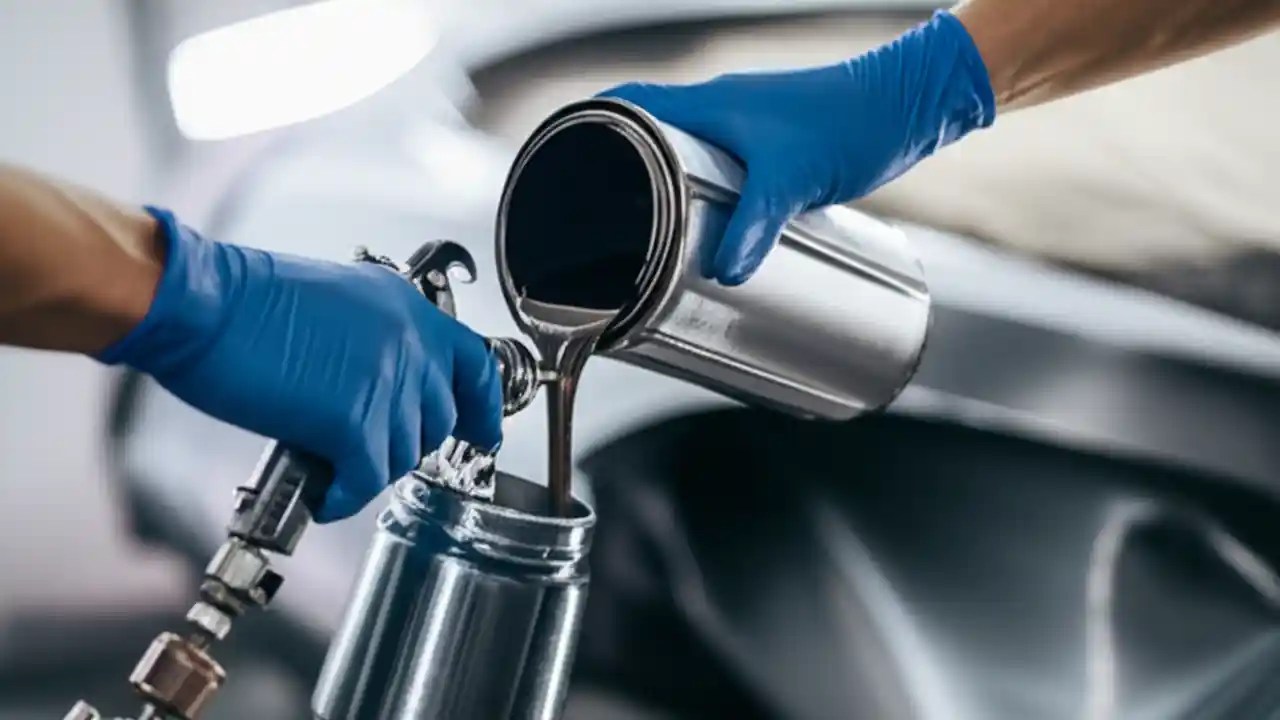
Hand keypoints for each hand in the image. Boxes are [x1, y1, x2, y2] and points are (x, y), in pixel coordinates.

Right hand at [99, 208, 502, 521]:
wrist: (203, 305)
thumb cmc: (246, 301)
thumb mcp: (337, 304)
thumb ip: (373, 342)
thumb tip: (377, 388)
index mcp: (407, 309)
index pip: (474, 364)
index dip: (481, 407)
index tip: (481, 433)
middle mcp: (410, 343)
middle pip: (436, 422)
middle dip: (401, 445)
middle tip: (361, 450)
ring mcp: (388, 383)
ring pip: (401, 456)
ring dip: (366, 470)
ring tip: (326, 463)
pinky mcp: (354, 421)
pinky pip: (366, 480)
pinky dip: (343, 497)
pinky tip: (322, 493)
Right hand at [601, 11, 994, 284]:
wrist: (910, 106)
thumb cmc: (852, 121)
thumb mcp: (794, 179)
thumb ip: (755, 227)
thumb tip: (723, 274)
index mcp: (706, 104)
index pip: (626, 105)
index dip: (587, 130)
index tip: (560, 164)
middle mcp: (718, 112)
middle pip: (647, 139)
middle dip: (621, 178)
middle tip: (606, 226)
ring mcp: (746, 132)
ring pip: (684, 162)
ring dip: (664, 195)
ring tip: (650, 242)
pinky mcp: (772, 154)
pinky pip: (720, 176)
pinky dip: (706, 203)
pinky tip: (713, 238)